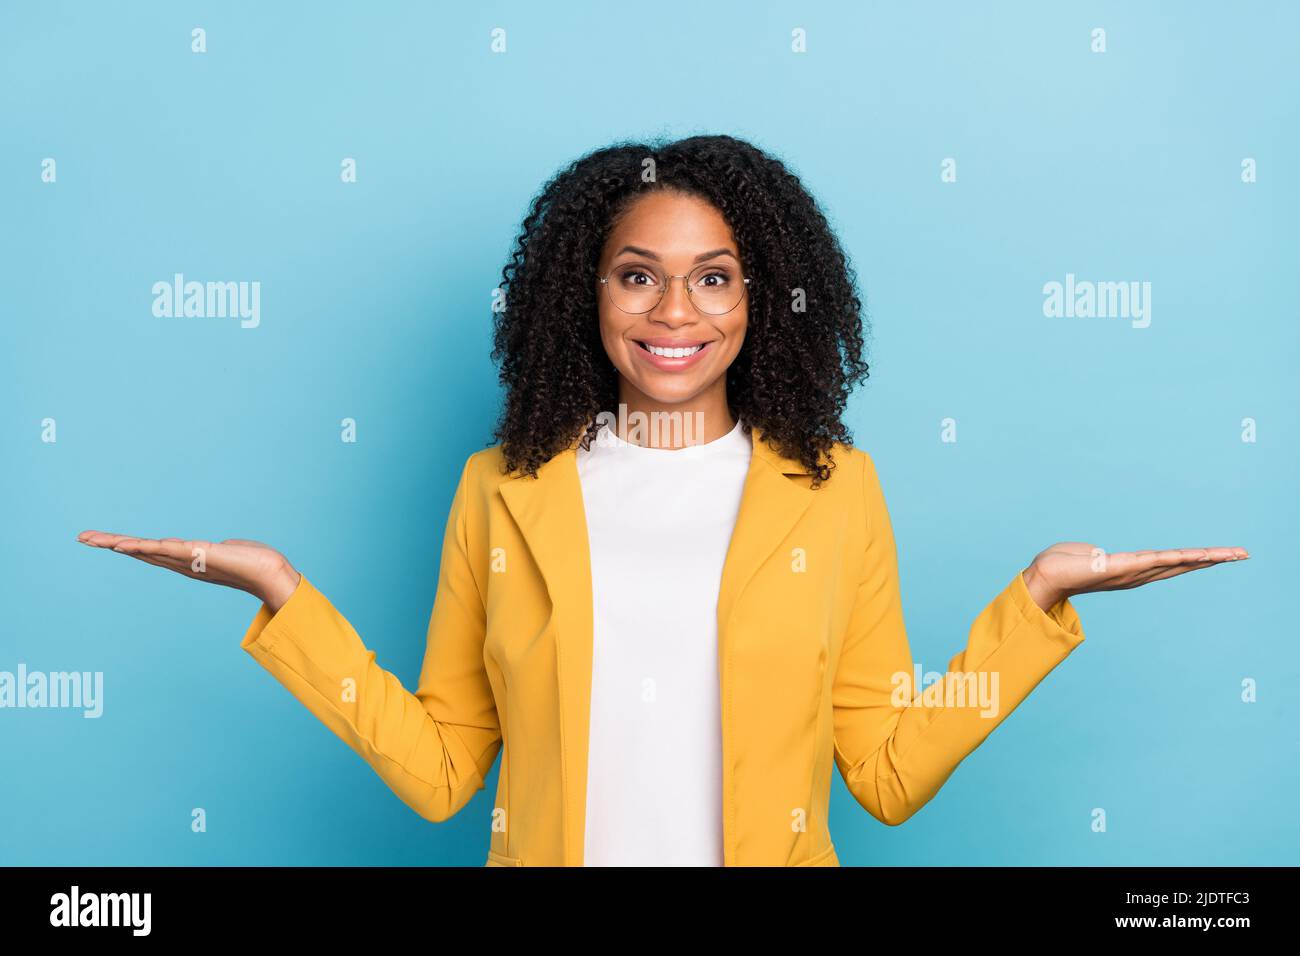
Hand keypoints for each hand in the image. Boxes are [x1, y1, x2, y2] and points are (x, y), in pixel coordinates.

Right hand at [76, 530, 301, 612]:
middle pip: (140, 551)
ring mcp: (188, 560)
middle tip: (82, 538)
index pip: (150, 552)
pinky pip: (166, 550)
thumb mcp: (225, 552)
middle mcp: (182, 563)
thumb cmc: (251, 562)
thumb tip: (214, 549)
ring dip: (121, 544)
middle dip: (111, 544)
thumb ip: (213, 551)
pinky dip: (146, 547)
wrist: (269, 573)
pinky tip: (128, 544)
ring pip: (148, 551)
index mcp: (185, 561)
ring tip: (96, 540)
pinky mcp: (198, 555)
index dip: (126, 546)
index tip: (103, 540)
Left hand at [1021, 542, 1248, 611]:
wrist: (1044, 575)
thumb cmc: (1061, 565)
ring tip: (1234, 554)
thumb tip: (1097, 554)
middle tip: (1242, 554)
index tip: (1218, 554)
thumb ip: (1097, 554)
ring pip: (1177, 563)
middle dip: (1213, 560)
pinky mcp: (1124, 566)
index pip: (1170, 564)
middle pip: (1183, 566)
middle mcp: (1137, 575)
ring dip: (1206, 558)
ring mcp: (1133, 572)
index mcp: (1131, 570)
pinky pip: (1158, 560)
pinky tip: (1202, 554)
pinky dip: (1181, 557)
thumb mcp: (1086, 556)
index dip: (1195, 560)